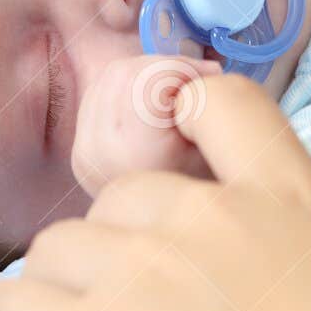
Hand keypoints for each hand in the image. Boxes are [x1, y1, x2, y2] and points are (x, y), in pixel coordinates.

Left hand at [0, 73, 310, 310]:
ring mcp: (147, 275)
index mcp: (291, 198)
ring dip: (64, 281)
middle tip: (138, 294)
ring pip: (61, 244)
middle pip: (126, 193)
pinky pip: (6, 305)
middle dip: (123, 236)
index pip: (223, 105)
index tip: (180, 140)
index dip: (191, 112)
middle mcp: (211, 219)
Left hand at [69, 55, 217, 195]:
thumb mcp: (230, 146)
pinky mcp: (80, 156)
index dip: (185, 70)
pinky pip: (100, 94)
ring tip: (180, 102)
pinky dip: (132, 89)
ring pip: (110, 76)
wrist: (195, 242)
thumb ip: (212, 105)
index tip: (211, 86)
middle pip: (124, 70)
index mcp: (135, 154)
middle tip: (199, 90)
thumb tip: (197, 75)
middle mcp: (98, 156)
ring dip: (150, 76)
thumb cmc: (224, 191)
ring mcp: (84, 157)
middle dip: (167, 68)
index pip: (148, 76)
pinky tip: (157, 113)